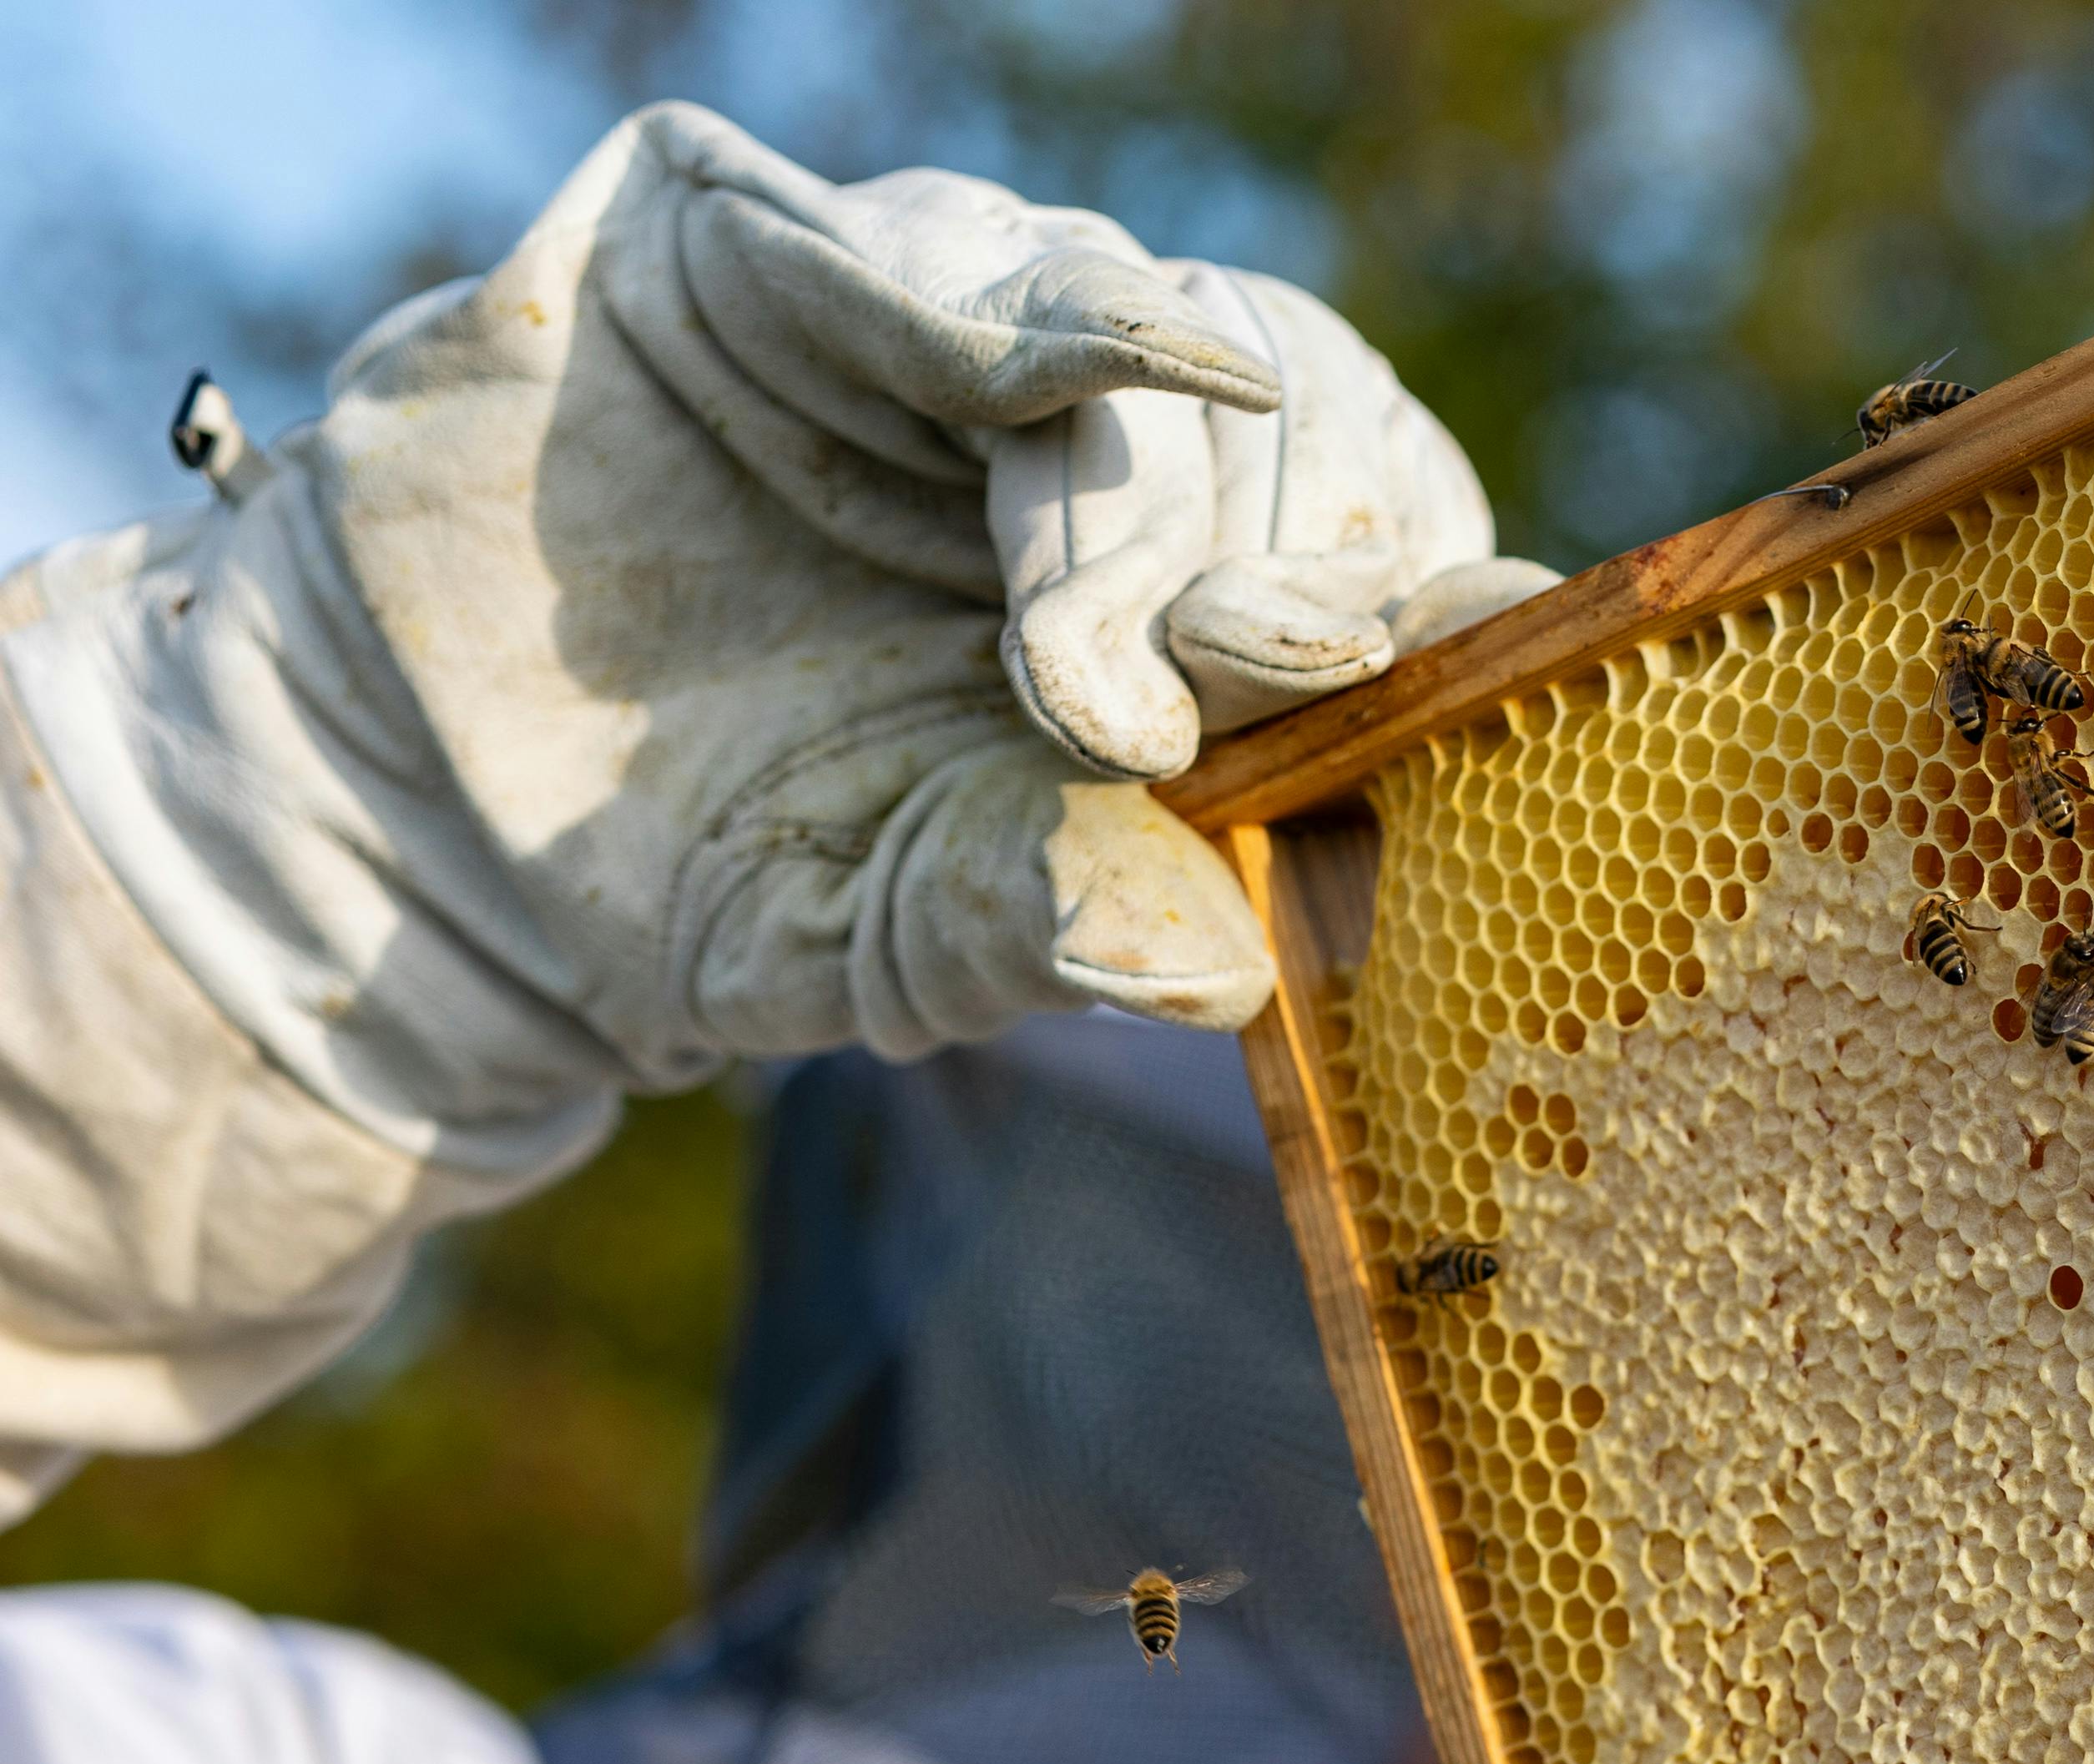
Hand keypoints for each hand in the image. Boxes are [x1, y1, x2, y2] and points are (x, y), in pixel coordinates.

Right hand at [3, 104, 1545, 1154]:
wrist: (433, 796)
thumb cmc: (719, 870)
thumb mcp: (895, 927)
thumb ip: (1057, 923)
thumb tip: (1226, 965)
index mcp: (1191, 608)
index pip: (1382, 551)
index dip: (1417, 596)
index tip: (1435, 657)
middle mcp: (1110, 449)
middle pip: (1298, 432)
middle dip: (1246, 580)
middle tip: (1176, 723)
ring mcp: (959, 327)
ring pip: (1151, 324)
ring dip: (1127, 505)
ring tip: (1064, 678)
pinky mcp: (784, 243)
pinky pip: (934, 254)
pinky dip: (998, 320)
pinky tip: (1029, 382)